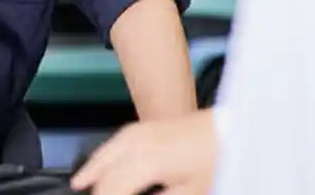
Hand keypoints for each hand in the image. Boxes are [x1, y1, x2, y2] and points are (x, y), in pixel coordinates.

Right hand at [70, 108, 217, 194]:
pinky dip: (105, 152)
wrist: (232, 128)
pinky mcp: (148, 126)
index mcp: (146, 163)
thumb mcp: (191, 192)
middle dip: (97, 188)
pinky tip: (104, 159)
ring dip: (93, 168)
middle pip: (104, 172)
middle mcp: (138, 144)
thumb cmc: (217, 159)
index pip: (111, 190)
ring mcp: (141, 131)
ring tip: (82, 182)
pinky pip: (116, 141)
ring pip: (106, 152)